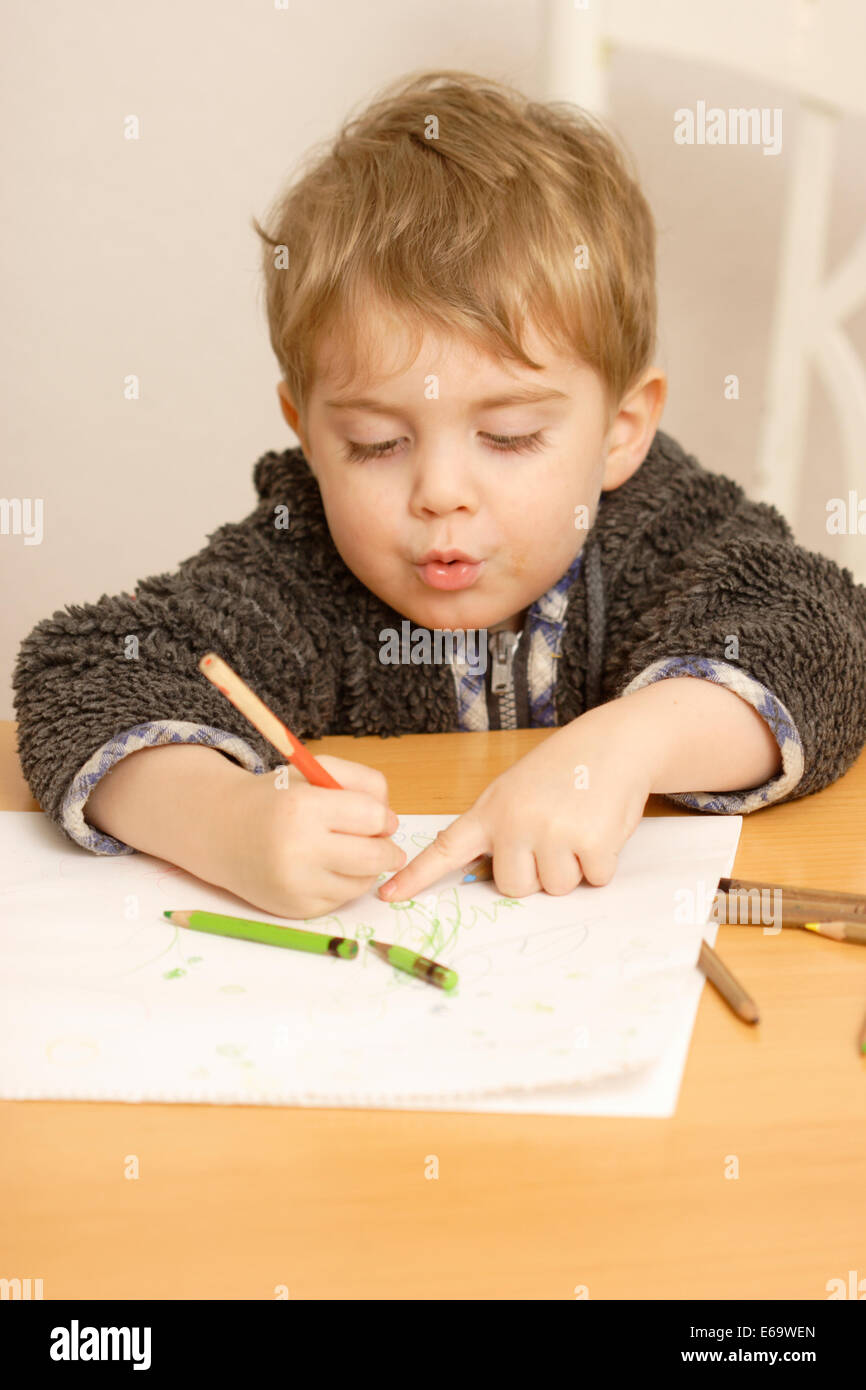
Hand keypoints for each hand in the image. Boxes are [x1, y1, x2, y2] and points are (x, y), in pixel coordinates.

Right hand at [223, 753, 406, 919]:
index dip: (382, 817)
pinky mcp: (296, 908)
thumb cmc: (277, 799)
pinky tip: (324, 868)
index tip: (376, 817)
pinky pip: (342, 899)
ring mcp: (296, 884)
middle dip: (387, 849)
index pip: (374, 818)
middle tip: (381, 841)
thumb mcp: (315, 771)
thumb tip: (391, 823)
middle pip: (376, 856)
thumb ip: (363, 783)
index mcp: (303, 808)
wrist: (223, 832)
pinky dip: (343, 884)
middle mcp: (298, 849)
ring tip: (345, 851)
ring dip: (366, 867)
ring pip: (364, 882)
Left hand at [377, 705, 652, 902]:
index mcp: (491, 810)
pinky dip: (601, 863)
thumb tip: (490, 876)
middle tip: (554, 835)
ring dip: (572, 867)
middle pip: (513, 887)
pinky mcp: (590, 844)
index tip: (388, 895)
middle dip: (536, 872)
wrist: (614, 742)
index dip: (416, 876)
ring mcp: (552, 834)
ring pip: (555, 888)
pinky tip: (600, 827)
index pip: (446, 848)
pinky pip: (593, 880)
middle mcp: (515, 823)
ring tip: (578, 825)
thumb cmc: (563, 771)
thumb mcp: (516, 790)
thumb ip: (499, 828)